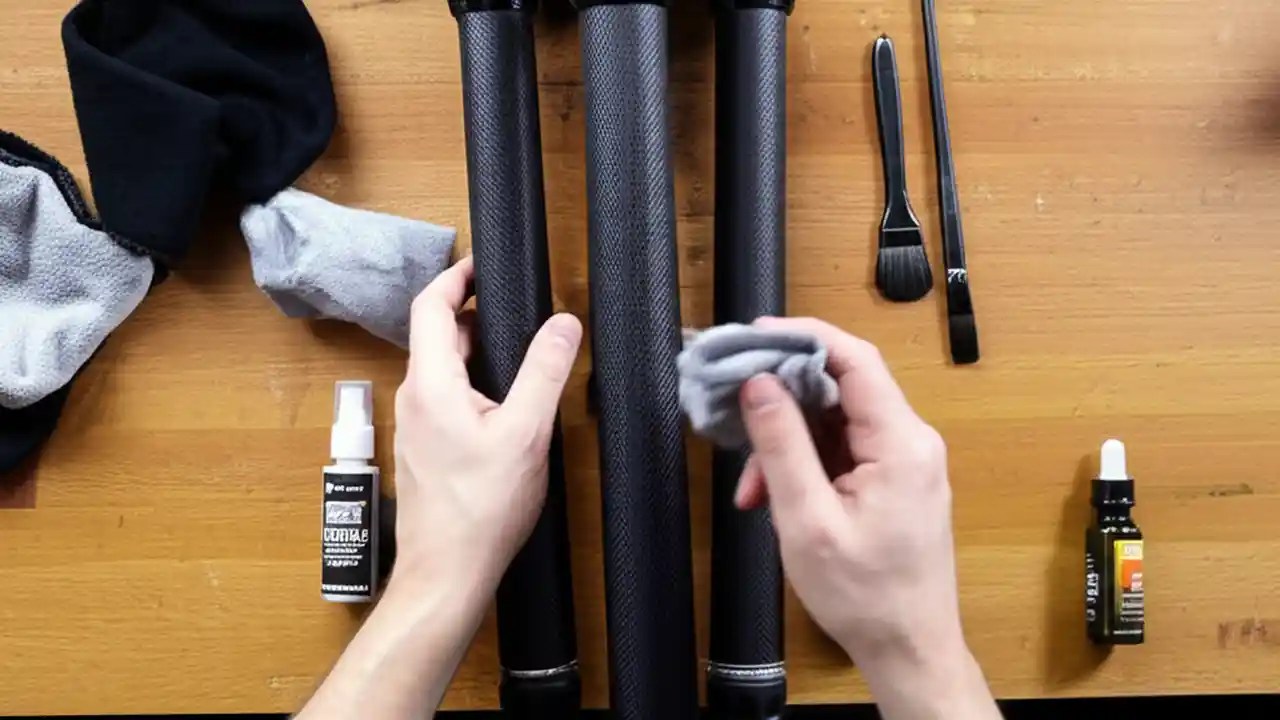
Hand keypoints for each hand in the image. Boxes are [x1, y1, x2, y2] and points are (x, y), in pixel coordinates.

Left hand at [392, 256, 582, 590]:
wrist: (446, 572)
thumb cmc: (480, 509)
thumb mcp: (526, 433)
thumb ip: (545, 372)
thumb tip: (564, 324)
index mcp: (430, 384)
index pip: (430, 307)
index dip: (455, 277)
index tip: (483, 265)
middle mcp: (413, 399)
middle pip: (437, 336)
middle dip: (474, 314)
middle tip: (515, 308)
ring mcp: (415, 427)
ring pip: (441, 370)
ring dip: (475, 352)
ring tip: (517, 353)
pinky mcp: (424, 450)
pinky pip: (443, 399)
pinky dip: (471, 384)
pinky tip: (503, 405)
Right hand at [736, 317, 997, 718]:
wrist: (909, 649)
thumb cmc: (865, 597)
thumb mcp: (808, 521)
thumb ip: (782, 446)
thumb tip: (758, 384)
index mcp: (901, 444)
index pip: (855, 359)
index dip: (802, 337)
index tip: (753, 335)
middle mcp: (911, 441)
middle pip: (840, 387)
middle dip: (782, 403)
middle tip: (734, 416)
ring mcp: (904, 460)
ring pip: (834, 421)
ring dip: (787, 444)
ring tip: (754, 490)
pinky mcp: (893, 479)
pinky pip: (842, 449)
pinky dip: (804, 465)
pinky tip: (775, 498)